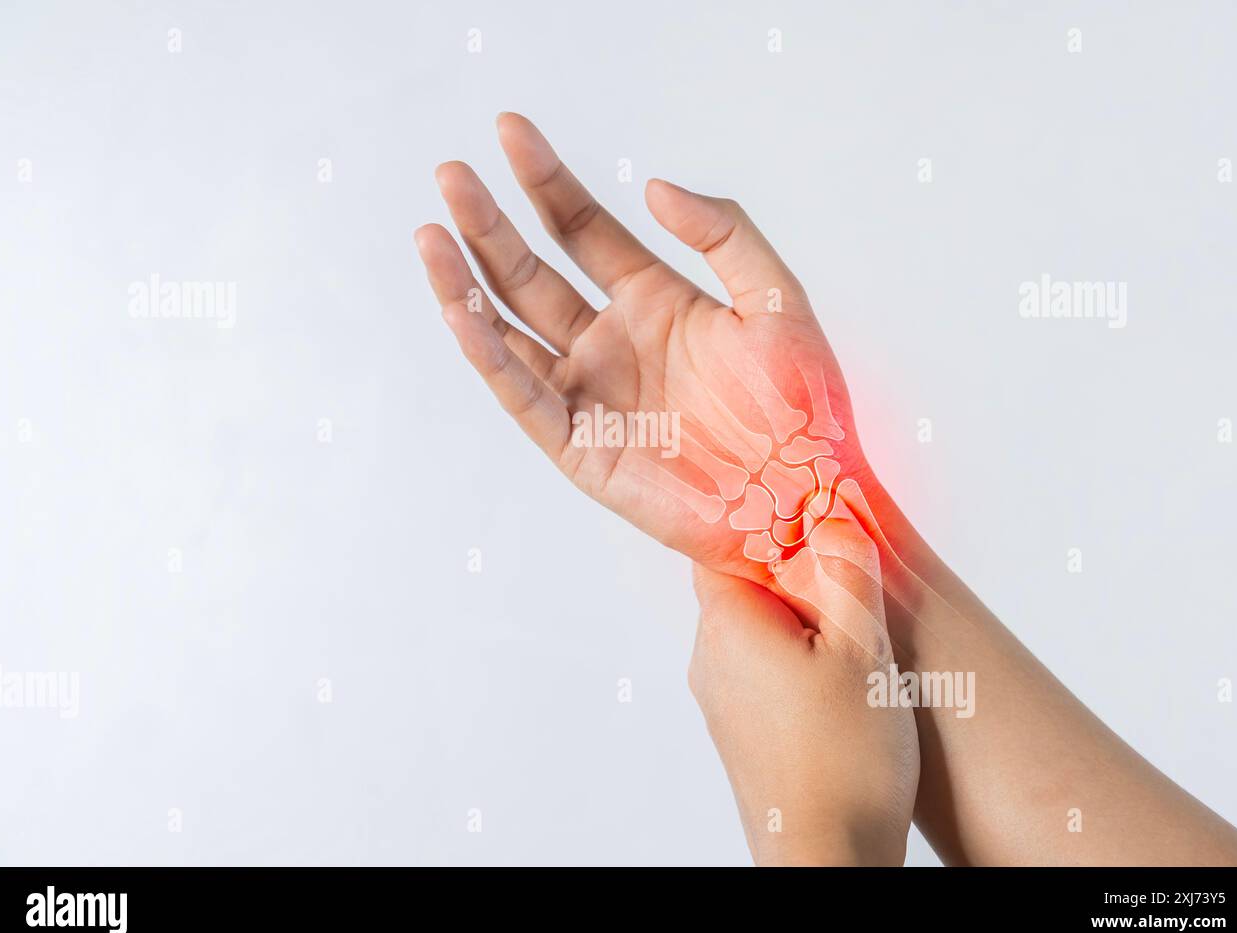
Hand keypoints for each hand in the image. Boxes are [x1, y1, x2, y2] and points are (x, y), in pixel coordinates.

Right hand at [416, 113, 875, 632]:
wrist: (804, 498)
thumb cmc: (804, 406)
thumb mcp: (777, 297)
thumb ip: (724, 233)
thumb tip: (654, 187)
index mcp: (655, 299)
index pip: (582, 228)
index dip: (545, 181)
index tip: (510, 130)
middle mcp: (612, 340)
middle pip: (533, 272)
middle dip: (490, 224)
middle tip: (452, 174)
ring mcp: (591, 392)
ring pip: (511, 329)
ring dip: (468, 285)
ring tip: (432, 234)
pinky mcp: (579, 446)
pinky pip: (522, 393)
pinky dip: (488, 354)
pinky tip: (462, 310)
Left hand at [688, 503, 918, 865]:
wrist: (828, 855)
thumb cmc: (844, 760)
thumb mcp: (861, 648)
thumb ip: (846, 575)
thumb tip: (831, 520)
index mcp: (728, 624)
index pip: (722, 545)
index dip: (765, 524)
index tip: (808, 517)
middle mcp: (710, 658)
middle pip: (744, 588)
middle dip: (794, 576)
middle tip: (848, 578)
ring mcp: (722, 700)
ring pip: (757, 634)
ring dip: (800, 625)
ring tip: (853, 638)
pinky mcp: (742, 733)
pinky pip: (763, 675)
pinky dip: (796, 665)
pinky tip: (839, 685)